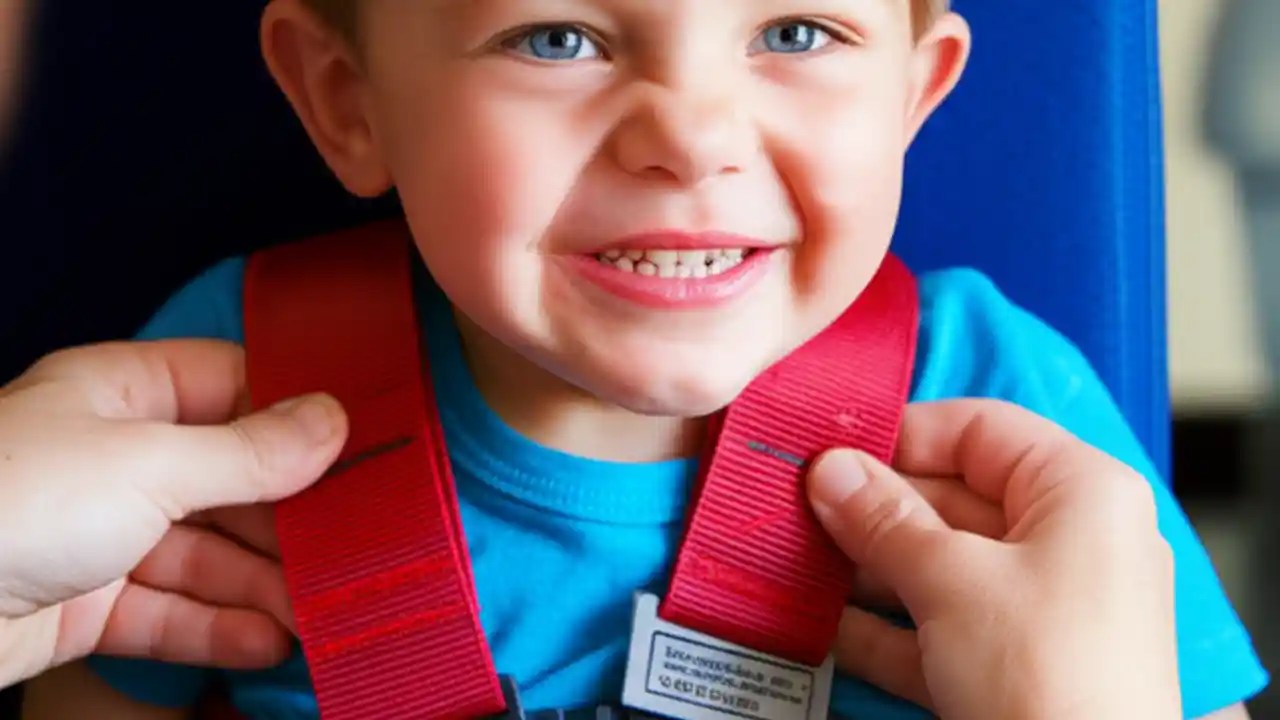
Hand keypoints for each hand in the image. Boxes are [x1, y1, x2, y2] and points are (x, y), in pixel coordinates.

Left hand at [0, 340, 347, 688]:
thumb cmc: (14, 501)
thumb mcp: (148, 465)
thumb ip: (250, 452)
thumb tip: (335, 419)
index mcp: (122, 394)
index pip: (233, 386)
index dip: (299, 412)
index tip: (368, 441)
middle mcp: (116, 457)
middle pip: (228, 480)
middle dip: (291, 518)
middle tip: (358, 544)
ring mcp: (101, 532)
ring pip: (205, 552)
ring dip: (264, 583)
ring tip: (322, 609)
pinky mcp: (88, 603)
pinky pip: (169, 611)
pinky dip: (218, 628)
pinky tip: (268, 641)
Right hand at [809, 400, 1179, 719]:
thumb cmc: (1053, 679)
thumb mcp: (951, 581)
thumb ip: (883, 520)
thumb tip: (832, 471)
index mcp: (1080, 493)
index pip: (980, 430)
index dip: (902, 434)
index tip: (832, 448)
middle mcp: (1070, 542)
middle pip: (953, 499)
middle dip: (872, 508)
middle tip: (800, 507)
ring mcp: (1043, 608)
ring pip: (940, 567)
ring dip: (869, 568)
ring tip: (800, 560)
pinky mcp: (1017, 667)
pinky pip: (941, 627)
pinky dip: (887, 627)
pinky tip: (827, 623)